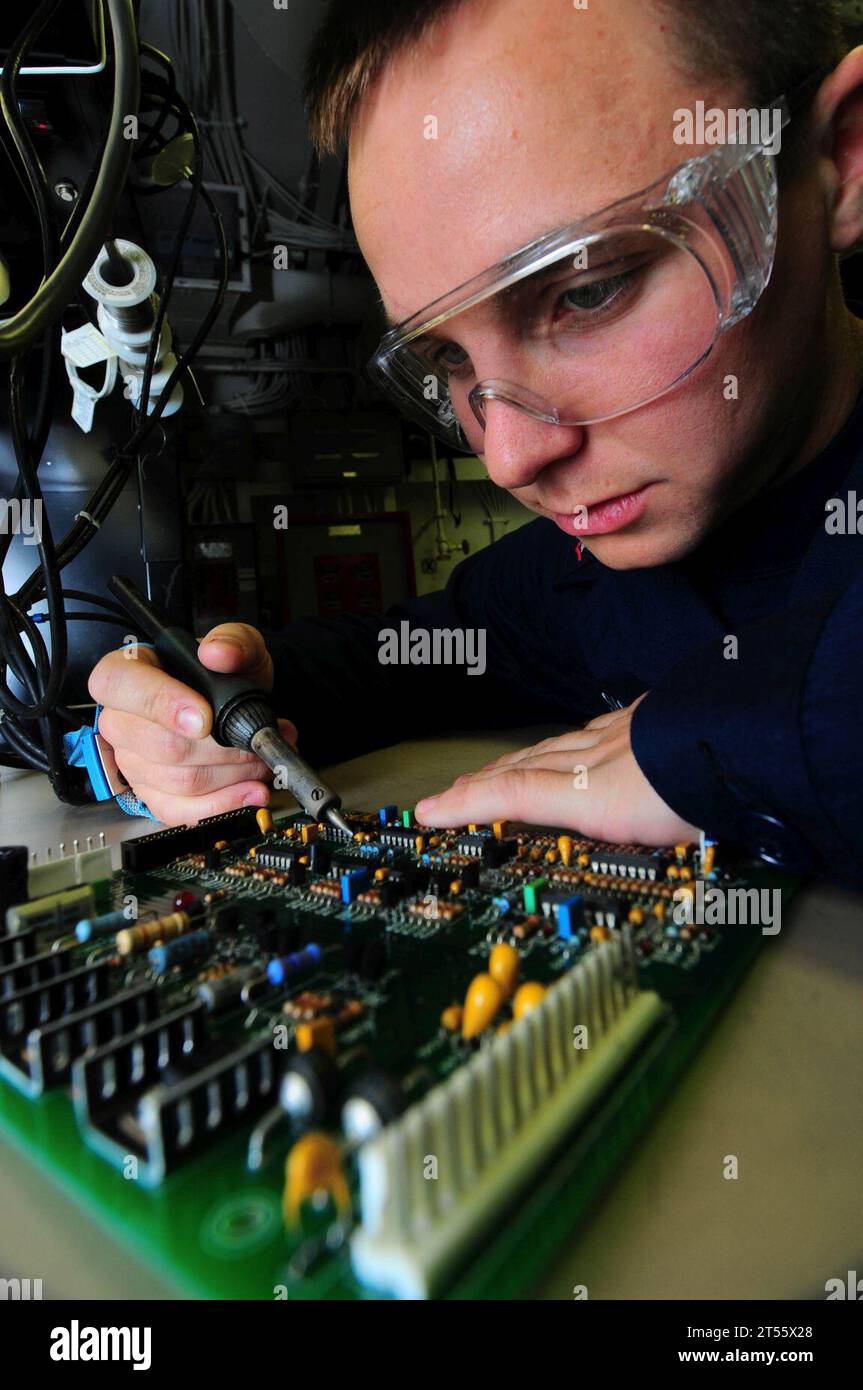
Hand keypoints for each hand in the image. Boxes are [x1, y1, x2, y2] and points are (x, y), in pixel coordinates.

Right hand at [88, 624, 296, 825]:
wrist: (236, 705)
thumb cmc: (222, 675)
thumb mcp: (237, 645)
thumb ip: (233, 641)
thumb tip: (218, 654)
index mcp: (127, 672)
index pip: (119, 685)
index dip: (161, 704)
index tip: (205, 719)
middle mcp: (121, 719)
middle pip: (160, 745)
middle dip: (221, 748)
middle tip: (253, 739)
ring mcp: (133, 761)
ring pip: (180, 781)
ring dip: (233, 774)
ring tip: (261, 758)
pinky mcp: (152, 794)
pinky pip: (181, 811)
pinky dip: (224, 804)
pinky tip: (250, 791)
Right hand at [414, 696, 699, 844]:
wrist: (735, 749)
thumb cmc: (684, 790)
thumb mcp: (600, 811)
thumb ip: (545, 807)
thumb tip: (503, 835)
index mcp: (577, 785)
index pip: (506, 791)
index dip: (463, 802)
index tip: (424, 813)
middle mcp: (592, 758)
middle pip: (526, 767)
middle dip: (483, 782)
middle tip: (452, 793)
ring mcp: (623, 741)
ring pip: (558, 749)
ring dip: (521, 762)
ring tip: (498, 772)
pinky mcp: (653, 729)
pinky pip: (598, 733)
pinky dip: (574, 741)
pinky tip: (581, 743)